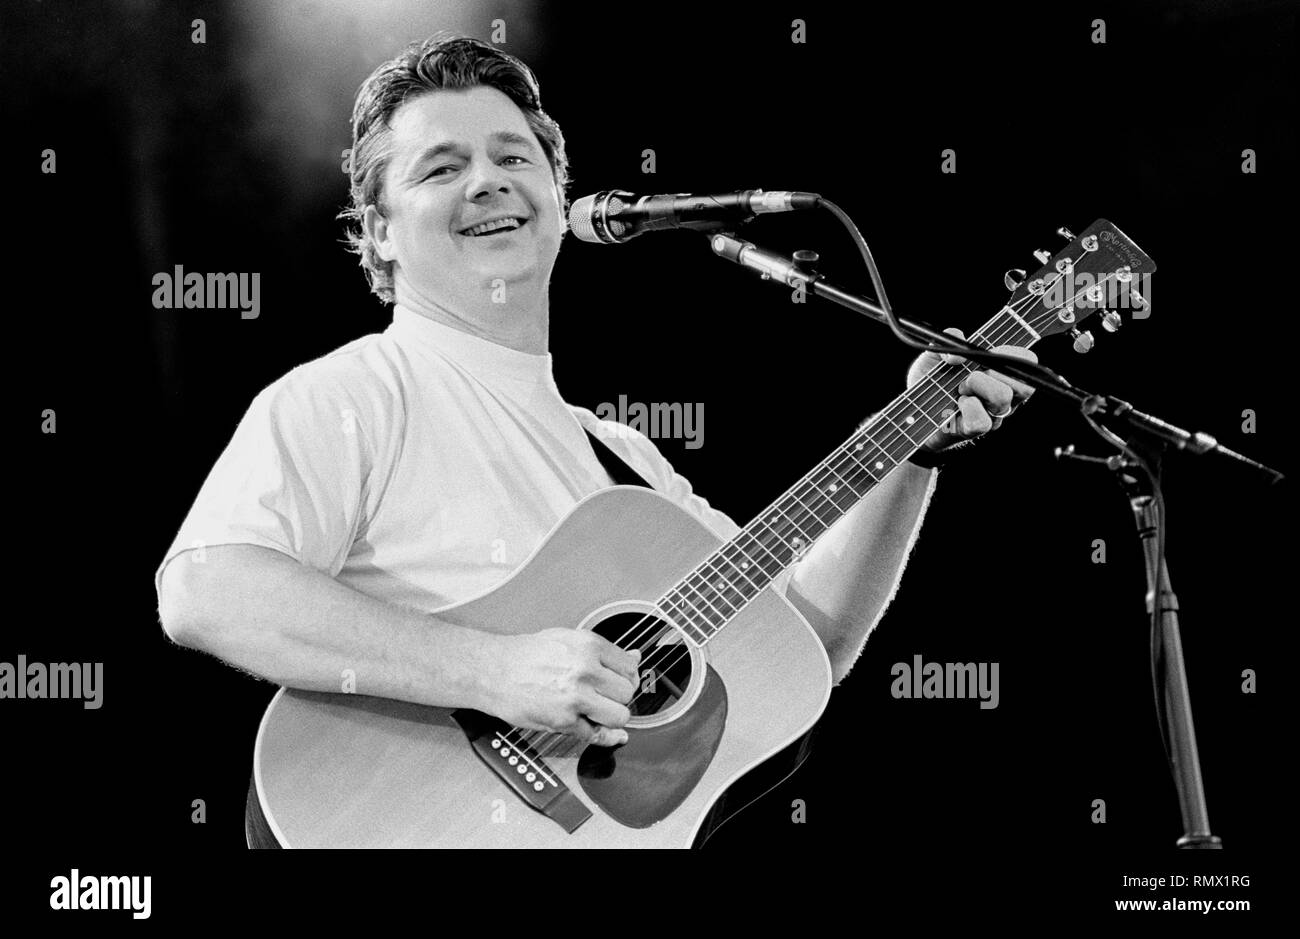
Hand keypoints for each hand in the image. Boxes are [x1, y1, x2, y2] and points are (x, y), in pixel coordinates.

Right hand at [487, 628, 640, 745]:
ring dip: (611, 717)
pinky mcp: (564, 721)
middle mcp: (585, 670)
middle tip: (606, 697)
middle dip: (619, 697)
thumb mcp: (568, 640)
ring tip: (597, 711)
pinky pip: (596, 734)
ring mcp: (576, 697)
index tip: (619, 681)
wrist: (494, 671)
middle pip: (628, 692)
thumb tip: (635, 657)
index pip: (630, 667)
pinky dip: (599, 735)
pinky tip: (597, 728)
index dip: (627, 677)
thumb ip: (604, 652)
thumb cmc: (526, 655)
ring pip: (619, 716)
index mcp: (589, 646)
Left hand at [906, 328, 1037, 452]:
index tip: (991, 352)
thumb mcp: (938, 354)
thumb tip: (958, 341)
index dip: (1012, 354)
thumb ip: (948, 341)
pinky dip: (968, 408)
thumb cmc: (934, 379)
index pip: (1027, 361)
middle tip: (971, 374)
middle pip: (1024, 385)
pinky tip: (957, 404)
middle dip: (994, 372)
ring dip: (977, 386)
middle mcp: (1004, 397)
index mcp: (1002, 374)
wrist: (914, 408)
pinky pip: (982, 421)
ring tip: (959, 388)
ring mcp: (992, 416)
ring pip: (1002, 399)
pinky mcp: (974, 430)